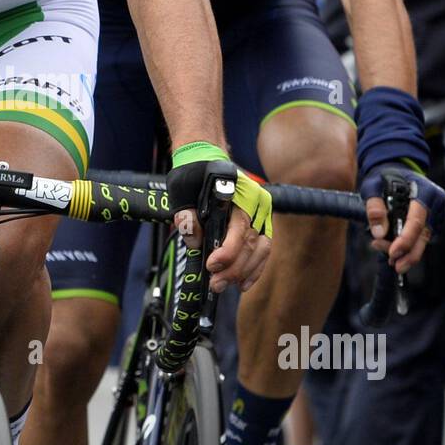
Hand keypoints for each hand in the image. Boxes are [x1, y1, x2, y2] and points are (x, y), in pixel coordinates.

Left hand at [169, 163, 271, 295]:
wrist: (205, 159)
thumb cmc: (193, 174)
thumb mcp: (181, 189)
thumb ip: (186, 215)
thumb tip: (195, 242)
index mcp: (239, 192)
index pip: (239, 228)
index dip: (228, 251)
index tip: (211, 265)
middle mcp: (256, 202)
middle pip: (251, 242)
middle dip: (233, 269)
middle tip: (215, 284)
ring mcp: (262, 213)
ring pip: (261, 249)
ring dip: (244, 272)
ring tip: (224, 285)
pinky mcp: (261, 223)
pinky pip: (263, 249)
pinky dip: (254, 268)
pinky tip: (242, 283)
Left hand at [360, 167, 444, 274]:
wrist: (395, 172)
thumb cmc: (383, 178)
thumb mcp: (372, 186)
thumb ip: (374, 207)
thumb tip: (379, 233)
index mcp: (424, 191)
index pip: (417, 220)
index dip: (406, 239)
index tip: (393, 252)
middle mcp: (434, 203)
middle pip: (424, 234)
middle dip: (409, 253)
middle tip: (395, 266)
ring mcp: (435, 213)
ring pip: (422, 239)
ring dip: (406, 252)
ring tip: (390, 260)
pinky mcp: (431, 221)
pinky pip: (420, 238)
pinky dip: (407, 246)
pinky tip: (392, 250)